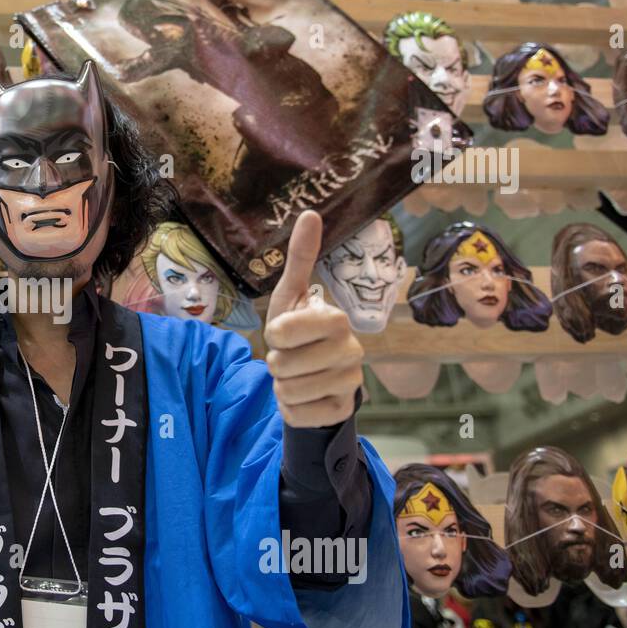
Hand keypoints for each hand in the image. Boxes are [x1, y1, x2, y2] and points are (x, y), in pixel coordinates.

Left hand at [264, 211, 363, 428]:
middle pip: (281, 365)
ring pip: (287, 392)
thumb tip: (310, 212)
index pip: (282, 332)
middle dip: (276, 364)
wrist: (316, 378)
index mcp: (337, 320)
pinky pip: (297, 415)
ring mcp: (350, 383)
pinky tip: (306, 398)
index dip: (275, 335)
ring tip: (298, 376)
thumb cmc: (299, 334)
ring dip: (282, 387)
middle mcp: (352, 350)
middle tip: (291, 358)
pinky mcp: (342, 411)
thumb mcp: (292, 297)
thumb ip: (300, 258)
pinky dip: (291, 409)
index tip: (284, 333)